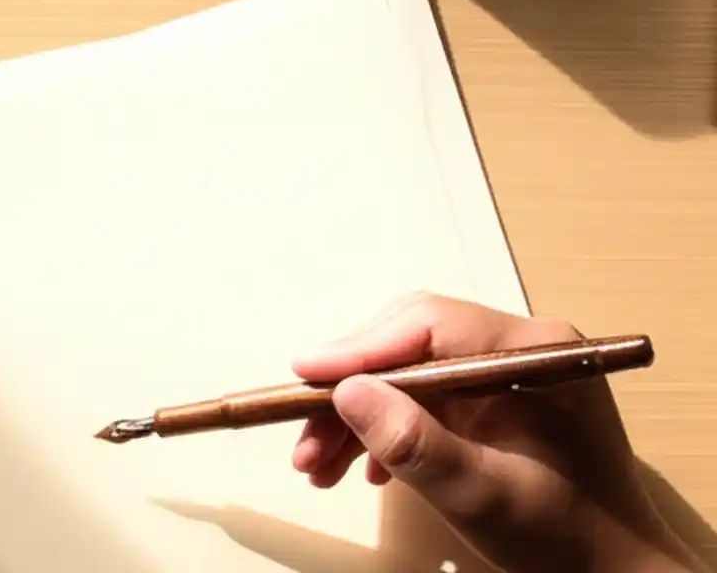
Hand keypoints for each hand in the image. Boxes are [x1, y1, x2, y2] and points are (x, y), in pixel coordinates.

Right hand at [292, 293, 706, 572]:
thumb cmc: (561, 539)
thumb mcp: (481, 495)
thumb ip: (415, 444)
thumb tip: (346, 392)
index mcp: (532, 352)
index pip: (430, 324)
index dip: (361, 347)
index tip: (304, 378)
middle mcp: (517, 350)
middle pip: (410, 347)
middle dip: (351, 392)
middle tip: (304, 443)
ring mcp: (503, 376)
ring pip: (409, 376)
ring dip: (359, 419)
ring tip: (316, 468)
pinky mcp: (492, 404)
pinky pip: (424, 401)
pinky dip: (387, 432)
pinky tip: (365, 471)